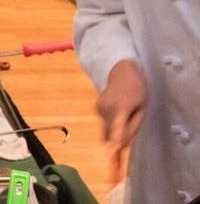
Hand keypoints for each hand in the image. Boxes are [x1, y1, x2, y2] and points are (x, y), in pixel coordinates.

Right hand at [96, 60, 145, 179]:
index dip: (116, 139)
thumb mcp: (142, 108)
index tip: (113, 149)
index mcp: (121, 107)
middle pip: (111, 134)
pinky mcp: (96, 108)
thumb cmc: (137, 90)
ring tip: (127, 113)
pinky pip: (106, 123)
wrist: (121, 72)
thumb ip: (133, 127)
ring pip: (107, 130)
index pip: (118, 126)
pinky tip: (120, 111)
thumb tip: (122, 145)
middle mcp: (106, 108)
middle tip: (116, 167)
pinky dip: (112, 124)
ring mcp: (99, 108)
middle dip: (116, 143)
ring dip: (116, 131)